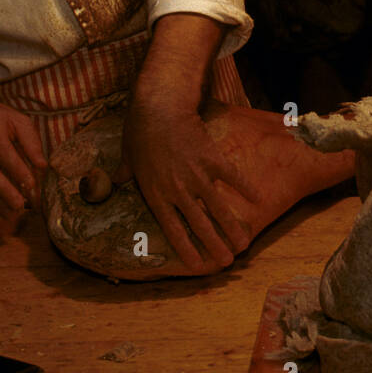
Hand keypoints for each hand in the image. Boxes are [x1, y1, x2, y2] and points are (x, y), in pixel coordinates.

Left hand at [119, 98, 256, 275]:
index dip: (186, 249)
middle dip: (214, 245)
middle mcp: (177, 189)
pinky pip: (232, 177)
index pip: (173, 229)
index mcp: (155, 193)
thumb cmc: (139, 130)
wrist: (160, 107)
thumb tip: (114, 181)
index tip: (198, 266)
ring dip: (231, 228)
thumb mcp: (127, 156)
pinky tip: (257, 200)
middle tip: (227, 262)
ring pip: (217, 207)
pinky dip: (245, 188)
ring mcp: (197, 175)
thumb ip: (124, 173)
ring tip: (244, 244)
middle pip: (199, 224)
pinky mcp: (213, 159)